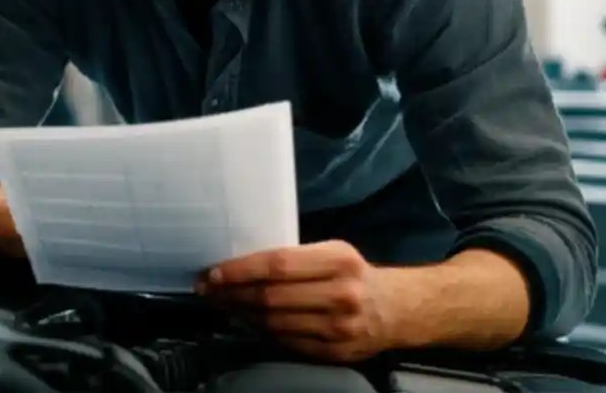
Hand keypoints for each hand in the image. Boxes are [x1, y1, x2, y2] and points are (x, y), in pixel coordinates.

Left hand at [196, 239, 396, 362]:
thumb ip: (296, 258)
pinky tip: (249, 321)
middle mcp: (341, 295)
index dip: (241, 270)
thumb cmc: (353, 275)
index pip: (278, 264)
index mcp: (338, 261)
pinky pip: (286, 342)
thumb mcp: (333, 252)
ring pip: (274, 323)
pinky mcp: (334, 353)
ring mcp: (338, 328)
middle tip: (209, 290)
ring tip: (224, 304)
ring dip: (241, 314)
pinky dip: (262, 332)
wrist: (395, 309)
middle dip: (233, 293)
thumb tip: (241, 265)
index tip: (214, 272)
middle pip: (271, 296)